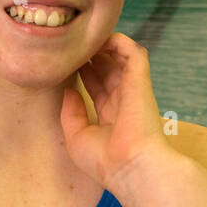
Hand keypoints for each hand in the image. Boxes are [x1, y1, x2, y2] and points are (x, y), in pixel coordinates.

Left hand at [59, 33, 170, 189]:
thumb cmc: (104, 161)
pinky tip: (101, 38)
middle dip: (91, 57)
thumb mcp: (77, 138)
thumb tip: (68, 90)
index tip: (66, 64)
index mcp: (110, 117)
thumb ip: (71, 113)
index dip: (83, 73)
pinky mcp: (140, 80)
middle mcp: (122, 101)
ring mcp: (132, 89)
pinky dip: (119, 41)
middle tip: (72, 46)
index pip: (97, 87)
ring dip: (104, 46)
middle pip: (107, 70)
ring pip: (120, 58)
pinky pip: (133, 52)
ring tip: (84, 39)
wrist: (130, 167)